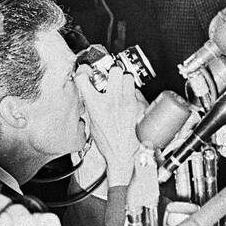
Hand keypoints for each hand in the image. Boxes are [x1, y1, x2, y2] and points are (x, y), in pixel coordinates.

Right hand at [75, 63, 145, 186]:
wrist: (124, 155)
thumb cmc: (109, 144)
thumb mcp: (93, 123)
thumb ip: (93, 106)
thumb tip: (93, 95)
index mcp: (96, 106)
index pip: (83, 78)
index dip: (83, 71)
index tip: (85, 71)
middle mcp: (113, 101)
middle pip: (114, 71)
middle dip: (112, 73)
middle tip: (111, 80)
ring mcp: (129, 102)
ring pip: (129, 77)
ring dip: (125, 81)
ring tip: (122, 89)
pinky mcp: (141, 105)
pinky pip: (138, 91)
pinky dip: (134, 94)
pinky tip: (131, 102)